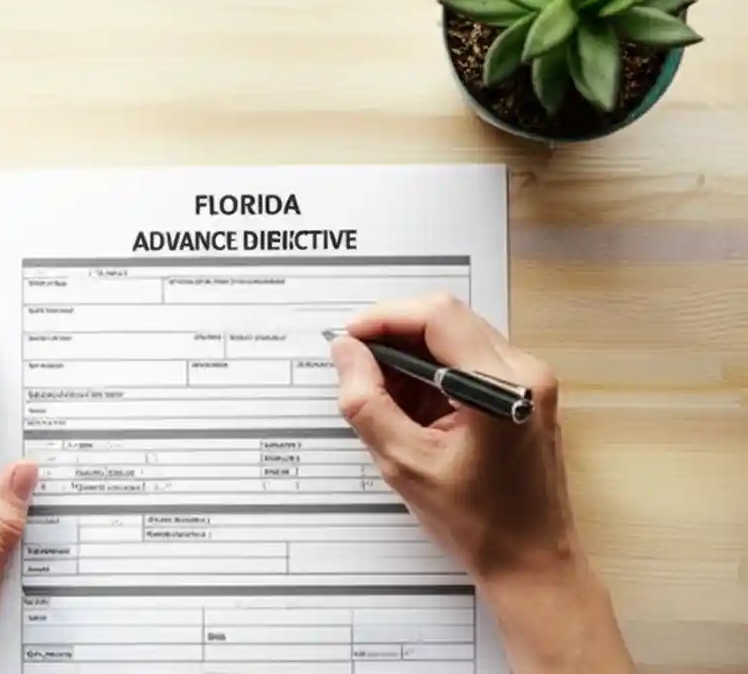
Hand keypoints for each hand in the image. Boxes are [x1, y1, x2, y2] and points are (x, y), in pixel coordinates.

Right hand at [331, 294, 632, 673]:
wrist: (532, 562)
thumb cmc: (481, 525)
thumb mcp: (405, 465)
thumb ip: (367, 402)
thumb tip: (347, 354)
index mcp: (502, 387)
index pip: (437, 316)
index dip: (385, 318)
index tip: (350, 338)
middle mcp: (524, 372)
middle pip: (447, 319)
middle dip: (395, 335)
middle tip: (358, 366)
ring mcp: (529, 380)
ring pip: (455, 336)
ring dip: (412, 354)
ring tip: (383, 395)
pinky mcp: (523, 392)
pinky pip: (468, 359)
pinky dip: (432, 372)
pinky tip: (412, 407)